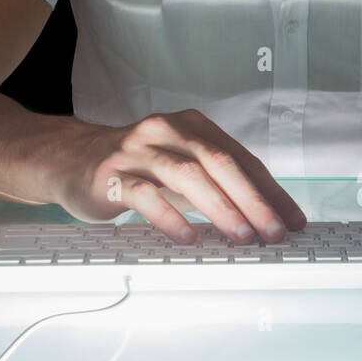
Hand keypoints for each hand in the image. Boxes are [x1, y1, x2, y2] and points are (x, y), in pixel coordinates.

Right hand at [53, 108, 306, 243]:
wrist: (70, 159)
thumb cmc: (134, 166)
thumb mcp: (178, 163)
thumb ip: (215, 180)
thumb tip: (266, 215)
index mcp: (188, 125)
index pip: (238, 156)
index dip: (268, 189)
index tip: (291, 219)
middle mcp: (164, 131)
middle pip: (216, 160)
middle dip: (251, 198)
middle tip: (273, 231)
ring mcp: (136, 151)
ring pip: (185, 174)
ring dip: (219, 207)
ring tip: (241, 235)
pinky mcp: (110, 175)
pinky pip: (145, 195)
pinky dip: (170, 216)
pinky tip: (188, 236)